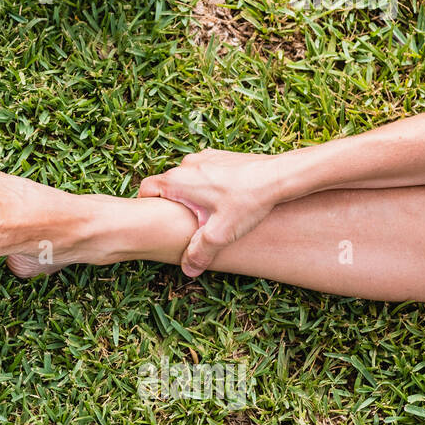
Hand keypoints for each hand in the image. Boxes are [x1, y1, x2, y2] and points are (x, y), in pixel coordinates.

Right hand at [138, 149, 284, 276]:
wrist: (279, 175)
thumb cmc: (248, 201)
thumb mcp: (220, 234)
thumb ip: (200, 252)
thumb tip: (188, 269)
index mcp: (178, 181)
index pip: (145, 189)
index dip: (147, 206)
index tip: (157, 220)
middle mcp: (186, 165)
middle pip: (166, 185)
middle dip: (173, 204)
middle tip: (188, 222)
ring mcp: (204, 157)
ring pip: (186, 178)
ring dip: (191, 193)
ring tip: (210, 211)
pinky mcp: (220, 155)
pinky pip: (204, 171)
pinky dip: (208, 183)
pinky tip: (226, 197)